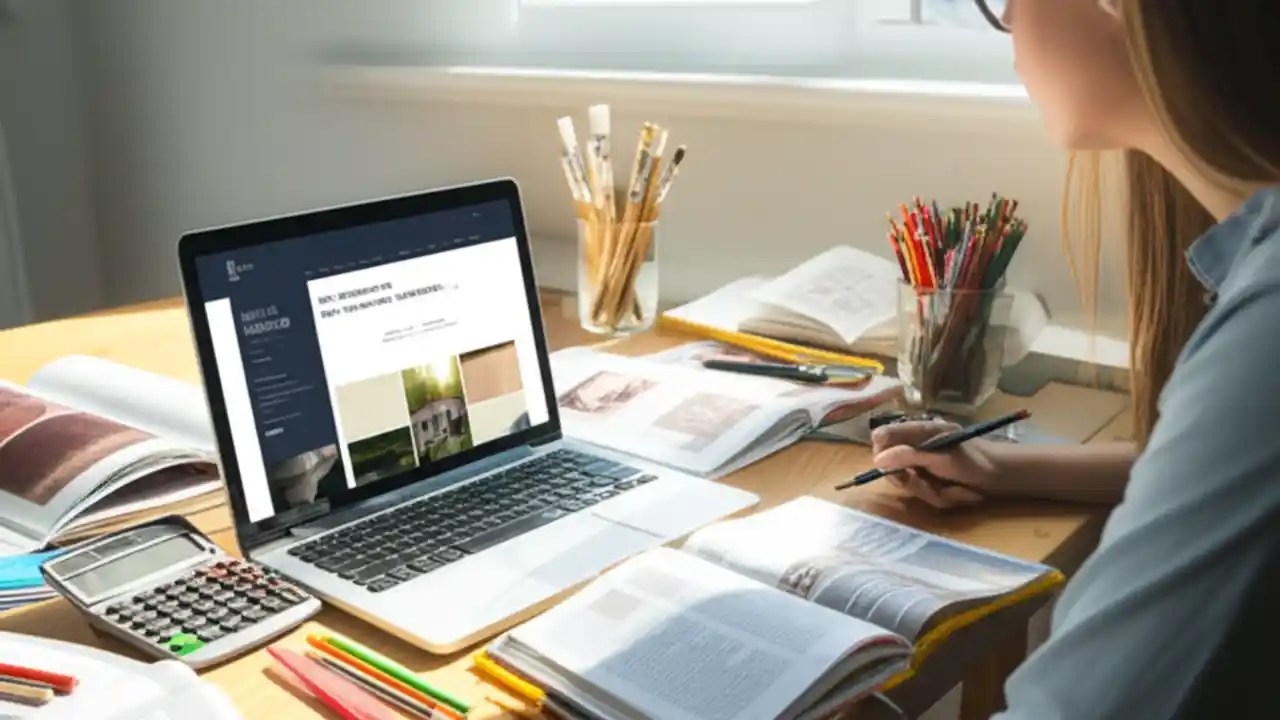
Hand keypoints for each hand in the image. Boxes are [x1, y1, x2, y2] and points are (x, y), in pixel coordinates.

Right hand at [869, 421, 1000, 508]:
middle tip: (926, 485)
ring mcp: (920, 464)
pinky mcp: (927, 480)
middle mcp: (915, 446)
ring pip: (904, 482)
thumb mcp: (940, 458)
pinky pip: (919, 492)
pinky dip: (935, 496)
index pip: (883, 435)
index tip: (892, 468)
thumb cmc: (972, 461)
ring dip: (925, 490)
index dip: (882, 452)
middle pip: (889, 464)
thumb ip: (910, 457)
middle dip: (908, 479)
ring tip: (948, 490)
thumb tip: (877, 459)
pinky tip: (952, 493)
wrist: (997, 477)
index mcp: (918, 430)